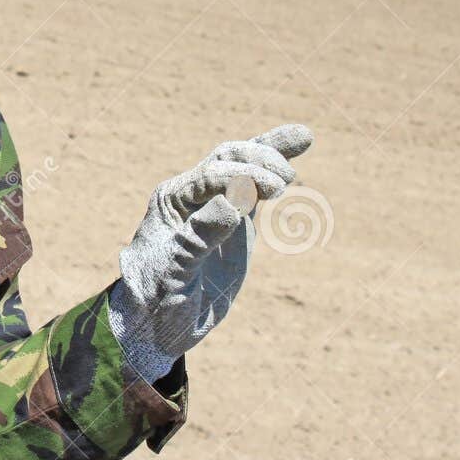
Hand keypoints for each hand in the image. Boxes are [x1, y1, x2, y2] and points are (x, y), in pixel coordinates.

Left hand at [106, 123, 313, 382]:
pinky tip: (300, 144)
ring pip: (243, 163)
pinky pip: (255, 185)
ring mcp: (215, 204)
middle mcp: (192, 195)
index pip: (211, 174)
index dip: (243, 176)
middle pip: (228, 157)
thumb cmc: (157, 297)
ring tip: (302, 137)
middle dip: (259, 157)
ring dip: (270, 150)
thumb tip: (231, 202)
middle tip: (285, 179)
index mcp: (172, 200)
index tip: (274, 191)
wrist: (157, 322)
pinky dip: (275, 166)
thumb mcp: (174, 274)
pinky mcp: (235, 218)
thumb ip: (198, 238)